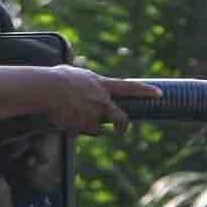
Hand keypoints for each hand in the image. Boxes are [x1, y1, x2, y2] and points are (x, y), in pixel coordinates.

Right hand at [26, 66, 157, 133]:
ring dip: (88, 126)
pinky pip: (80, 133)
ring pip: (98, 129)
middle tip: (121, 130)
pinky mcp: (82, 127)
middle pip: (121, 118)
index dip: (146, 91)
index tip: (160, 93)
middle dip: (123, 126)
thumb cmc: (57, 77)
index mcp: (102, 85)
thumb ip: (85, 79)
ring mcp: (93, 116)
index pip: (130, 87)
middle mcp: (102, 101)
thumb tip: (81, 77)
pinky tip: (64, 121)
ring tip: (72, 116)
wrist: (46, 89)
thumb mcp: (76, 73)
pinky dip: (73, 130)